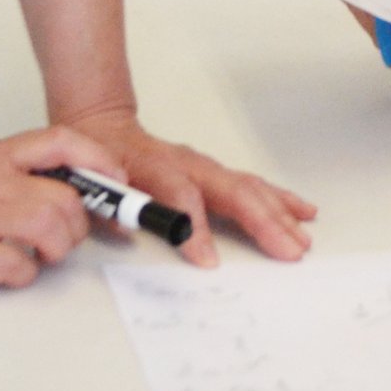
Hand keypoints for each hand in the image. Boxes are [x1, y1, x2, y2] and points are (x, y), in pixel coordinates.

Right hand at [0, 123, 121, 290]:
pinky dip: (23, 275)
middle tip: (64, 238)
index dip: (99, 160)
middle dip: (79, 225)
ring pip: (49, 227)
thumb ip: (13, 171)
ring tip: (40, 256)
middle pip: (66, 197)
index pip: (61, 142)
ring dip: (56, 250)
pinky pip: (15, 266)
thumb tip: (67, 186)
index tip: (114, 183)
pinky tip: (9, 271)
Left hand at [59, 107, 314, 266]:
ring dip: (278, 214)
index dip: (195, 225)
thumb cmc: (98, 161)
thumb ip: (104, 202)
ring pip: (248, 187)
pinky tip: (302, 211)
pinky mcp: (216, 172)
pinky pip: (252, 184)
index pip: (179, 192)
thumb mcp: (88, 180)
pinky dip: (279, 199)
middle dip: (263, 221)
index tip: (209, 261)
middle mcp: (187, 164)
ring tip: (302, 239)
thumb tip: (118, 224)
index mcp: (153, 166)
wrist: (104, 130)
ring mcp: (205, 166)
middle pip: (230, 190)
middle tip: (288, 250)